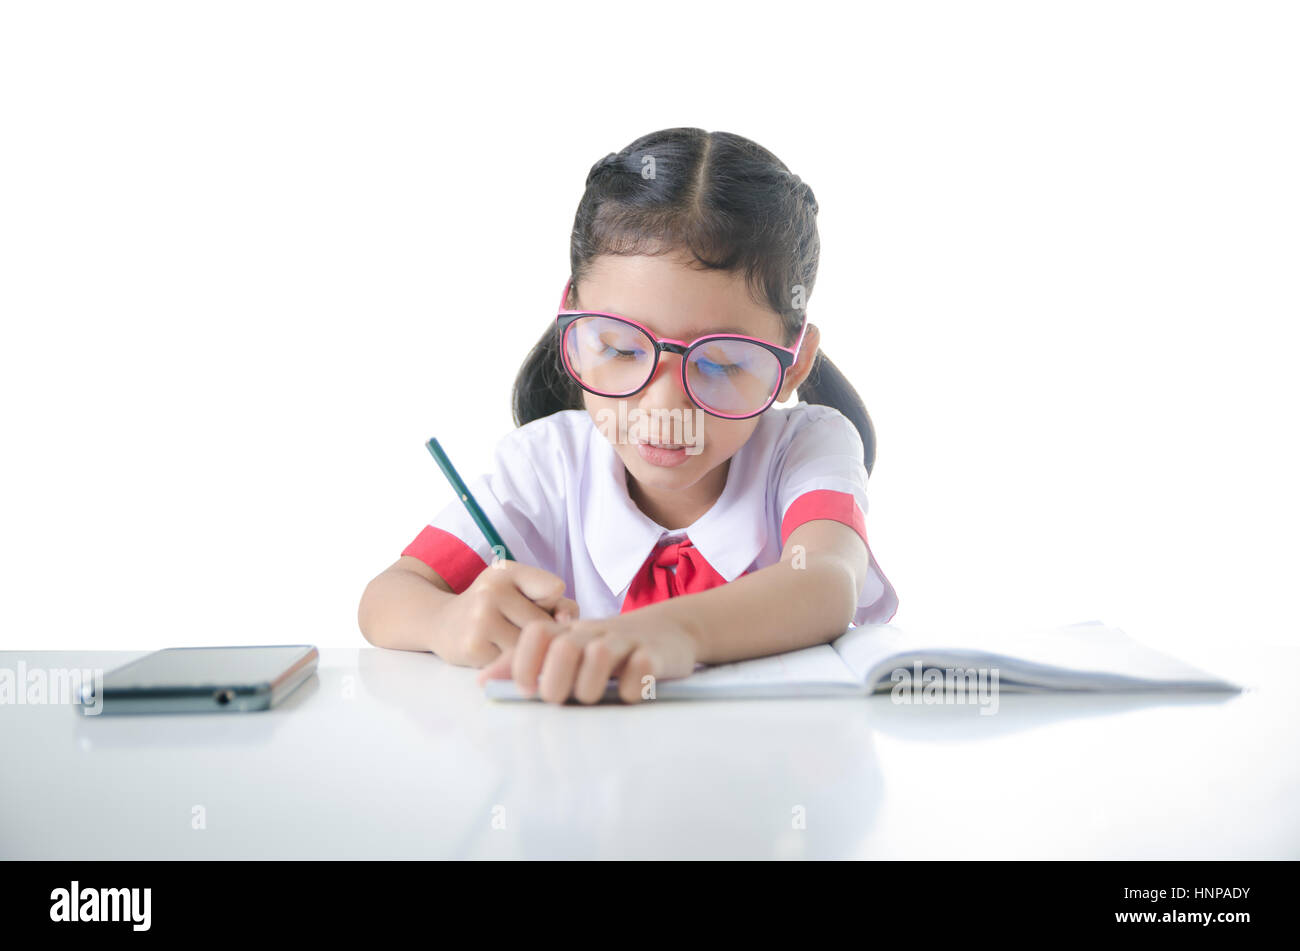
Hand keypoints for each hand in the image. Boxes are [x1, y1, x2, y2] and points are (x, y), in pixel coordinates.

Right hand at [433, 561, 578, 667]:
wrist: (442, 623)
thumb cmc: (494, 607)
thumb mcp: (521, 591)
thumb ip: (556, 603)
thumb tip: (567, 623)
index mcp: (507, 571)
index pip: (554, 589)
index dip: (554, 605)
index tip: (542, 608)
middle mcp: (492, 590)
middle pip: (543, 624)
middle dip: (541, 635)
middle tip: (521, 633)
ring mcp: (480, 618)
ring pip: (529, 646)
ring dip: (527, 652)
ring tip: (509, 643)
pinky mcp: (473, 646)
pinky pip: (512, 662)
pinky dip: (511, 663)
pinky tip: (497, 654)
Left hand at [475, 608, 698, 704]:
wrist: (671, 630)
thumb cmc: (609, 646)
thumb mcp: (569, 647)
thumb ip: (527, 663)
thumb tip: (482, 682)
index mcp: (570, 630)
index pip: (536, 634)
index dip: (523, 662)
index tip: (526, 690)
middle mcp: (595, 632)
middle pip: (563, 647)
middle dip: (555, 680)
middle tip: (559, 698)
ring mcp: (626, 642)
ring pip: (598, 655)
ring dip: (589, 685)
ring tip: (592, 697)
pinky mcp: (655, 655)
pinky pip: (640, 669)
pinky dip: (631, 687)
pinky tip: (630, 693)